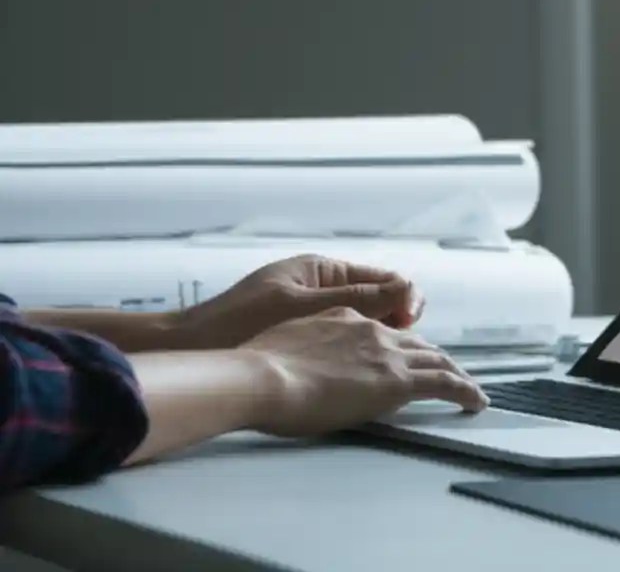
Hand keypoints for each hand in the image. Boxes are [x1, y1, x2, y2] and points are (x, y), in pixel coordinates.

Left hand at [175, 254, 425, 348]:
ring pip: (362, 323)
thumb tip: (407, 290)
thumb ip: (358, 298)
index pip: (383, 278)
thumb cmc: (239, 324)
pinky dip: (356, 353)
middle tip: (401, 348)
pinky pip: (342, 340)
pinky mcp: (299, 336)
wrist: (188, 349)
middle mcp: (320, 287)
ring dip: (377, 339)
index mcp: (322, 270)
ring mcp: (310, 311)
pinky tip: (357, 371)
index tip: (410, 323)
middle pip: (378, 300)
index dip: (405, 299)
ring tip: (384, 363)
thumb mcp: (305, 307)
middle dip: (395, 321)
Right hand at [242, 306, 488, 437]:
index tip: (404, 359)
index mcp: (342, 318)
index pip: (381, 332)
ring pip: (437, 359)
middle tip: (447, 374)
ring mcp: (386, 353)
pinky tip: (476, 402)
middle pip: (416, 343)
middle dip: (434, 358)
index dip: (398, 346)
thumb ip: (303, 349)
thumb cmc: (257, 369)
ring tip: (470, 391)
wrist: (261, 377)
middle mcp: (370, 330)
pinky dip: (466, 391)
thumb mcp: (283, 344)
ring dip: (457, 375)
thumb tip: (302, 363)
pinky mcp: (398, 381)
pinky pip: (445, 383)